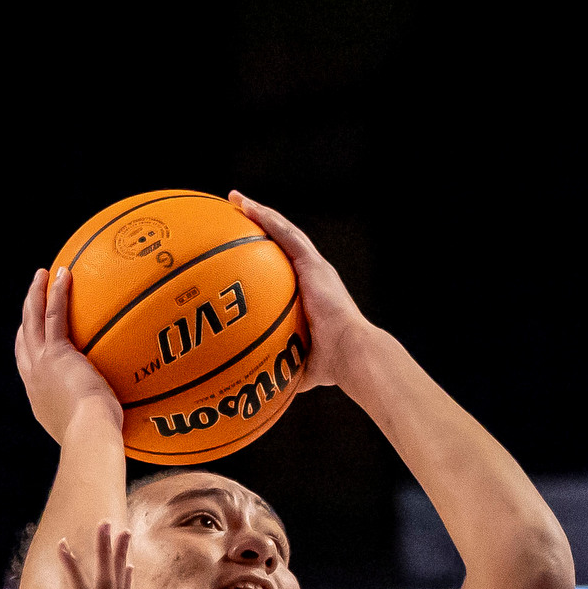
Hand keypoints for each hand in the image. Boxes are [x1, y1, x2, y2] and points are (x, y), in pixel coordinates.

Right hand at [15, 267, 123, 442]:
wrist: (90, 435)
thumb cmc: (99, 440)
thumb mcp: (94, 428)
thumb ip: (101, 419)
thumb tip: (123, 422)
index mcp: (40, 397)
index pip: (28, 365)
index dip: (28, 345)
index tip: (31, 333)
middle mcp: (34, 378)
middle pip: (24, 337)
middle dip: (27, 314)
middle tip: (32, 295)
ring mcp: (42, 364)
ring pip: (33, 320)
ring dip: (36, 295)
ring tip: (43, 274)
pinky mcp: (57, 353)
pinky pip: (55, 315)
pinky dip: (56, 293)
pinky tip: (62, 274)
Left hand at [229, 191, 376, 390]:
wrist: (351, 354)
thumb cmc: (331, 365)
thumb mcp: (299, 364)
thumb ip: (281, 368)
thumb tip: (263, 388)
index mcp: (313, 295)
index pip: (286, 268)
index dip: (267, 254)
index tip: (246, 247)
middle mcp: (314, 275)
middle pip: (283, 243)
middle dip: (260, 226)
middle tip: (236, 213)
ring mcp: (315, 267)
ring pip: (283, 231)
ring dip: (259, 213)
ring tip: (236, 200)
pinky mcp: (314, 264)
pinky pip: (285, 234)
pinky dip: (265, 218)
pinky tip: (246, 206)